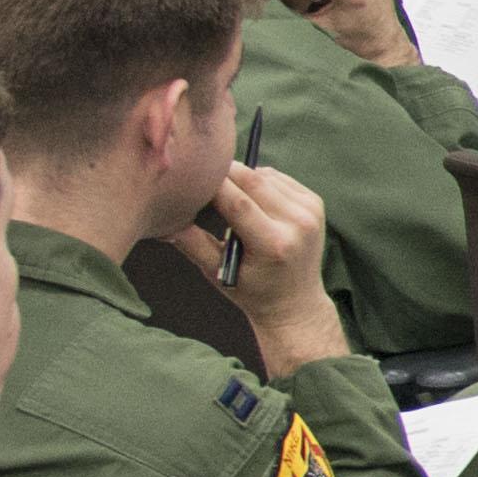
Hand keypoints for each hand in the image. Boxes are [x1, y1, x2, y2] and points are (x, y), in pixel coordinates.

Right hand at [211, 159, 348, 371]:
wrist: (295, 303)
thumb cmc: (250, 291)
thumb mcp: (217, 272)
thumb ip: (192, 244)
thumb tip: (162, 222)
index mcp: (273, 245)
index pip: (237, 202)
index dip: (211, 184)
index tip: (190, 176)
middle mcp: (297, 226)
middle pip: (252, 180)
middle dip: (224, 173)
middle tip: (201, 174)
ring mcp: (310, 213)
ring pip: (265, 175)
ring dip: (242, 177)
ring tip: (227, 196)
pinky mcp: (315, 204)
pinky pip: (279, 178)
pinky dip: (260, 181)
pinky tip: (251, 198)